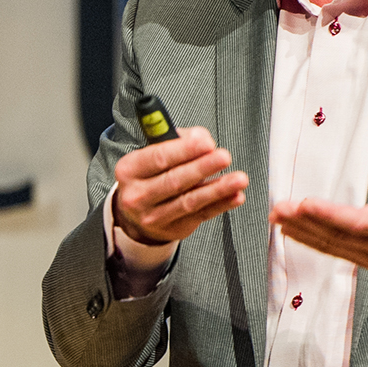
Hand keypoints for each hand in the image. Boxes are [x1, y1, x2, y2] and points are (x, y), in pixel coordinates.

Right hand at [113, 127, 248, 244]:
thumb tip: (201, 138)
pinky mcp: (175, 228)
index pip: (158, 158)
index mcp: (129, 170)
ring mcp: (155, 217)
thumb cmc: (148, 175)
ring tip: (238, 179)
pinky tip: (235, 196)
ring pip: (190, 201)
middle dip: (202, 168)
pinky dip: (221, 204)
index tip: (205, 142)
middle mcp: (138, 196)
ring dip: (217, 189)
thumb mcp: (151, 154)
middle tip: (223, 157)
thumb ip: (176, 141)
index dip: (184, 150)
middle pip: (174, 181)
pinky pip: (202, 215)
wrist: (135, 214)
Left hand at [269, 122, 367, 286]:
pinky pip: (333, 252)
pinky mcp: (366, 261)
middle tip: (279, 208)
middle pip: (336, 235)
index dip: (330, 215)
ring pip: (330, 245)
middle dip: (305, 221)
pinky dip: (310, 242)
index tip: (306, 204)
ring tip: (277, 217)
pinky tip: (291, 232)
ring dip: (301, 231)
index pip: (358, 222)